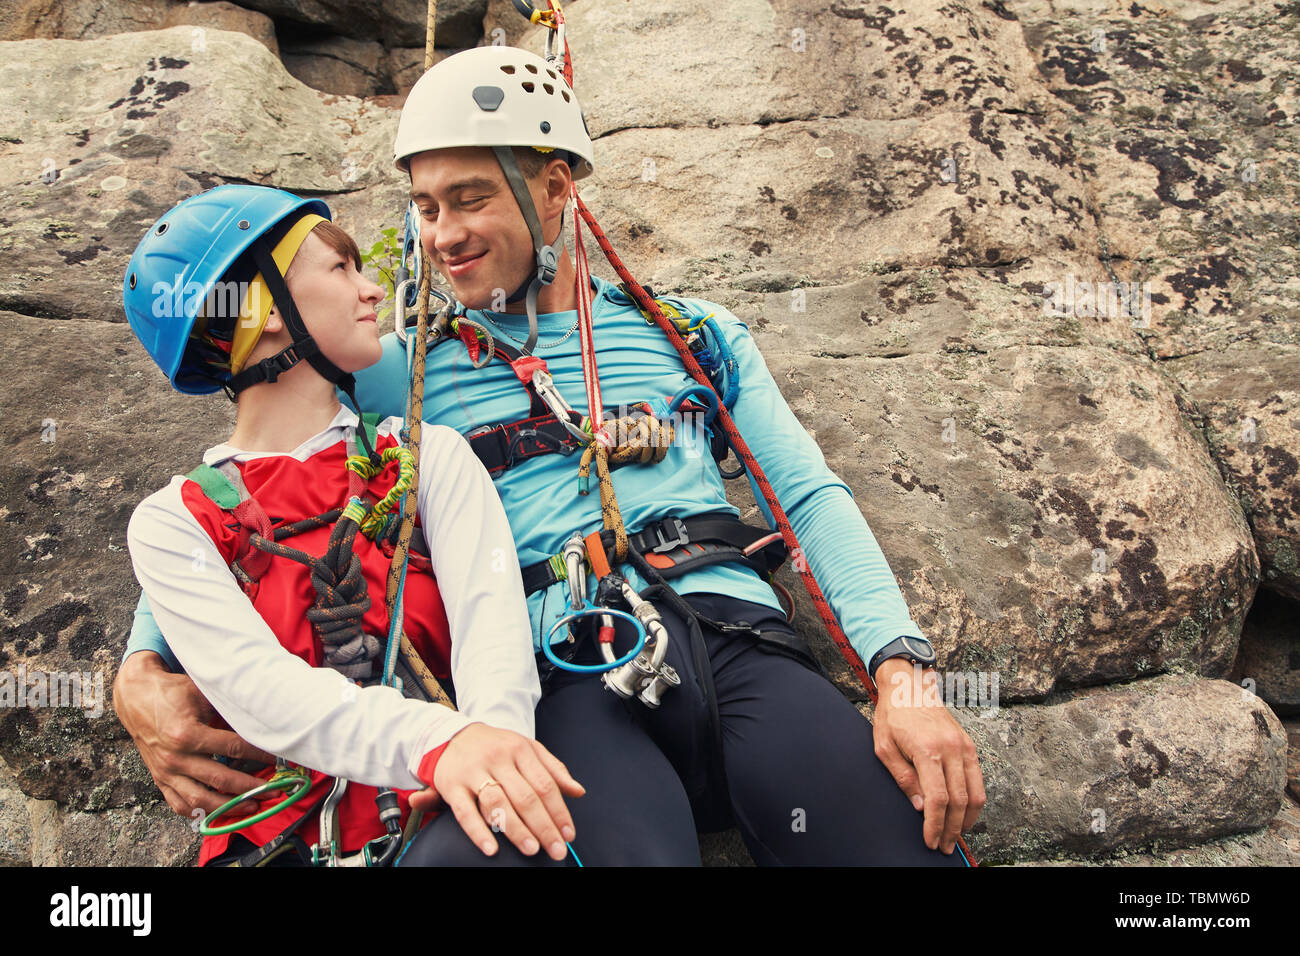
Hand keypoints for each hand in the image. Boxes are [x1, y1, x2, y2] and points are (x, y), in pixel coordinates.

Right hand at [112, 651, 275, 821]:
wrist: (135, 697)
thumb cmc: (172, 692)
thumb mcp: (201, 692)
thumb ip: (227, 708)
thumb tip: (260, 718)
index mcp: (187, 734)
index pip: (233, 748)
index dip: (259, 754)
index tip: (279, 758)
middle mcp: (175, 758)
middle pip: (221, 779)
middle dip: (251, 788)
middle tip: (274, 790)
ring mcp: (165, 772)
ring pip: (200, 800)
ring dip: (228, 807)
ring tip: (252, 807)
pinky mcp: (159, 780)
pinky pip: (179, 805)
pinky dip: (200, 812)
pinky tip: (219, 813)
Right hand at [411, 722, 584, 861]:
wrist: (452, 735)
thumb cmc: (497, 746)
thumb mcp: (528, 748)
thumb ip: (554, 769)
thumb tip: (579, 791)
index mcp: (520, 750)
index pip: (545, 785)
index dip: (559, 812)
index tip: (569, 834)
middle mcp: (498, 759)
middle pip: (525, 797)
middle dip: (544, 827)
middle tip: (557, 850)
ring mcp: (474, 772)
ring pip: (497, 804)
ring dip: (516, 829)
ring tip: (532, 849)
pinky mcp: (452, 785)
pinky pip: (465, 812)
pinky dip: (478, 832)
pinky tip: (491, 849)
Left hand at [871, 659, 985, 854]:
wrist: (910, 686)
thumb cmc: (892, 716)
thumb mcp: (884, 747)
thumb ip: (902, 777)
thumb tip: (919, 807)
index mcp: (927, 750)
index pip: (938, 798)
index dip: (935, 824)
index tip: (930, 841)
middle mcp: (951, 748)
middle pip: (959, 800)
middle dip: (953, 829)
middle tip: (944, 846)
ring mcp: (964, 746)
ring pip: (975, 793)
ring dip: (967, 819)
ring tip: (956, 835)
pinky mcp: (970, 745)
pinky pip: (979, 779)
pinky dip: (975, 801)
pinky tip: (964, 813)